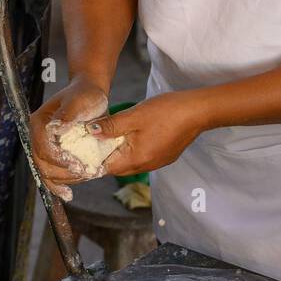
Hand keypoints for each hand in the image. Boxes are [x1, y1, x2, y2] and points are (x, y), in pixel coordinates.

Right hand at [30, 74, 108, 199]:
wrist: (88, 93)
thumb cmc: (86, 94)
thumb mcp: (80, 101)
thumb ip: (68, 114)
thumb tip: (56, 129)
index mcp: (39, 123)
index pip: (44, 148)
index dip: (59, 160)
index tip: (78, 166)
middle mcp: (38, 136)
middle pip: (42, 163)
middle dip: (63, 174)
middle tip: (85, 174)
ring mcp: (44, 146)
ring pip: (46, 171)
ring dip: (63, 181)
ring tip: (83, 180)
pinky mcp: (53, 153)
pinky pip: (52, 172)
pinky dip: (60, 184)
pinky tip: (68, 193)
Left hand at [84, 90, 207, 176]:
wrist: (198, 111)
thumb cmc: (167, 112)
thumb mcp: (134, 115)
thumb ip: (112, 125)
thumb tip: (91, 132)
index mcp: (136, 159)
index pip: (106, 168)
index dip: (92, 161)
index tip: (82, 153)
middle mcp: (147, 166)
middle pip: (118, 168)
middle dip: (104, 157)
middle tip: (94, 141)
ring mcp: (157, 162)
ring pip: (130, 163)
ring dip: (119, 154)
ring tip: (111, 137)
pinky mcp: (165, 156)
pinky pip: (142, 158)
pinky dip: (133, 151)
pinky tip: (133, 136)